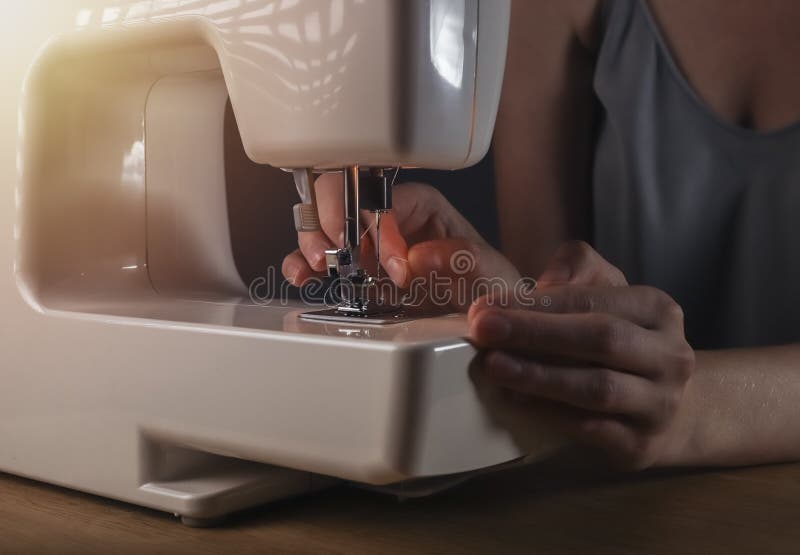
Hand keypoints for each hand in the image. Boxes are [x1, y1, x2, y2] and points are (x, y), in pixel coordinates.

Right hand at [282, 174, 519, 308]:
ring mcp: (364, 241)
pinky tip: (304, 275)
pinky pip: (315, 256)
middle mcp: (385, 216)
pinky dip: (303, 263)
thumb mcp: (487, 271)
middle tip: (338, 256)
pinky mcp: (352, 268)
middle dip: (332, 223)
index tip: (398, 270)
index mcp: (418, 203)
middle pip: (340, 196)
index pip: (383, 199)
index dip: (382, 231)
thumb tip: (416, 257)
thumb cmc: (486, 285)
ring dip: (312, 242)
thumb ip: (460, 259)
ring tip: (320, 265)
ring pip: (320, 223)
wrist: (481, 315)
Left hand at [469, 241, 695, 469]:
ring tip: (494, 366)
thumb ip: (578, 270)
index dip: (537, 303)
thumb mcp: (607, 293)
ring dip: (539, 377)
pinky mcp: (640, 445)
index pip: (592, 299)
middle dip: (535, 333)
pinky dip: (550, 414)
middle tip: (483, 330)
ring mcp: (659, 404)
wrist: (664, 407)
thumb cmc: (620, 341)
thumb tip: (545, 282)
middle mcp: (669, 356)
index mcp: (657, 310)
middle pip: (600, 338)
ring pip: (597, 388)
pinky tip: (515, 400)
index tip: (487, 305)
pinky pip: (591, 429)